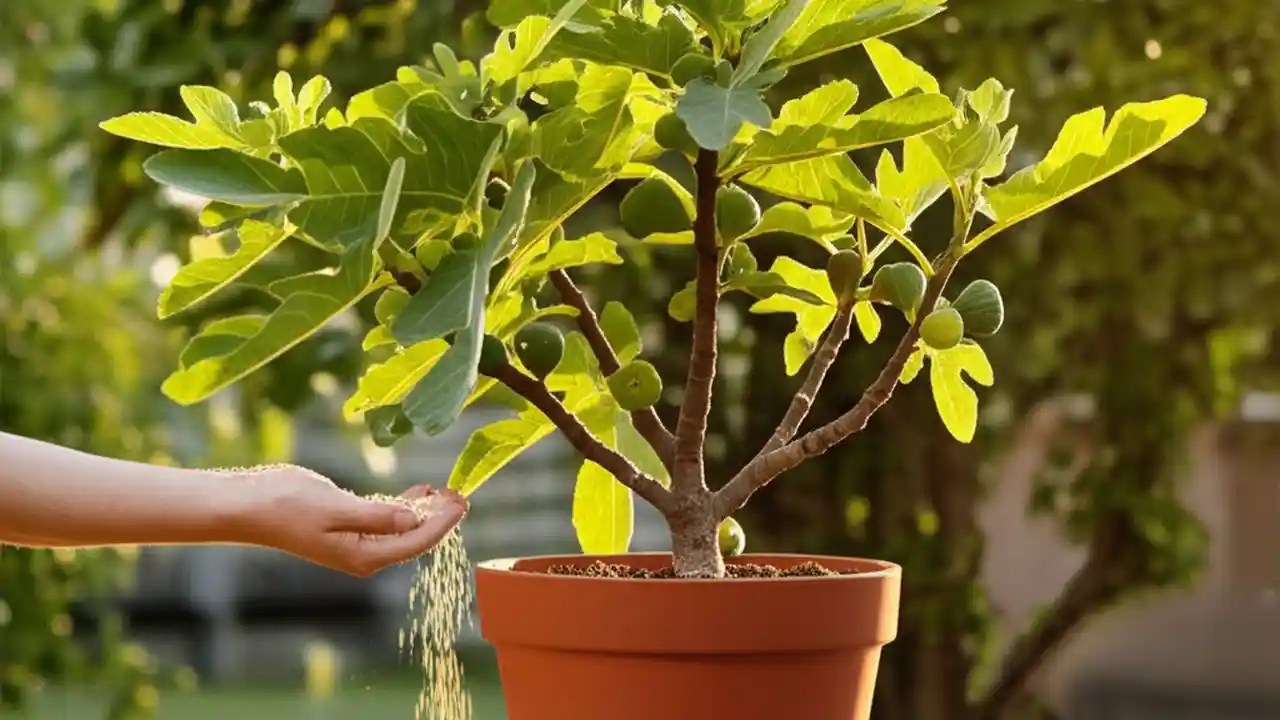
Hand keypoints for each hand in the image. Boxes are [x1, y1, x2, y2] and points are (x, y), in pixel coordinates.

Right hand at [229, 465, 467, 577]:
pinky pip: (385, 521)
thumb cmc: (288, 506)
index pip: (415, 542)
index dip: (442, 524)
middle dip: (440, 518)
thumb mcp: (336, 507)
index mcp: (363, 556)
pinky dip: (404, 507)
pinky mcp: (347, 527)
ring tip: (445, 491)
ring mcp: (355, 542)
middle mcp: (363, 554)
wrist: (250, 505)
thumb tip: (413, 520)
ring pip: (401, 529)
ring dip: (425, 511)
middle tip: (461, 494)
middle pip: (413, 539)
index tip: (462, 503)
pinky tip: (418, 494)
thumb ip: (377, 516)